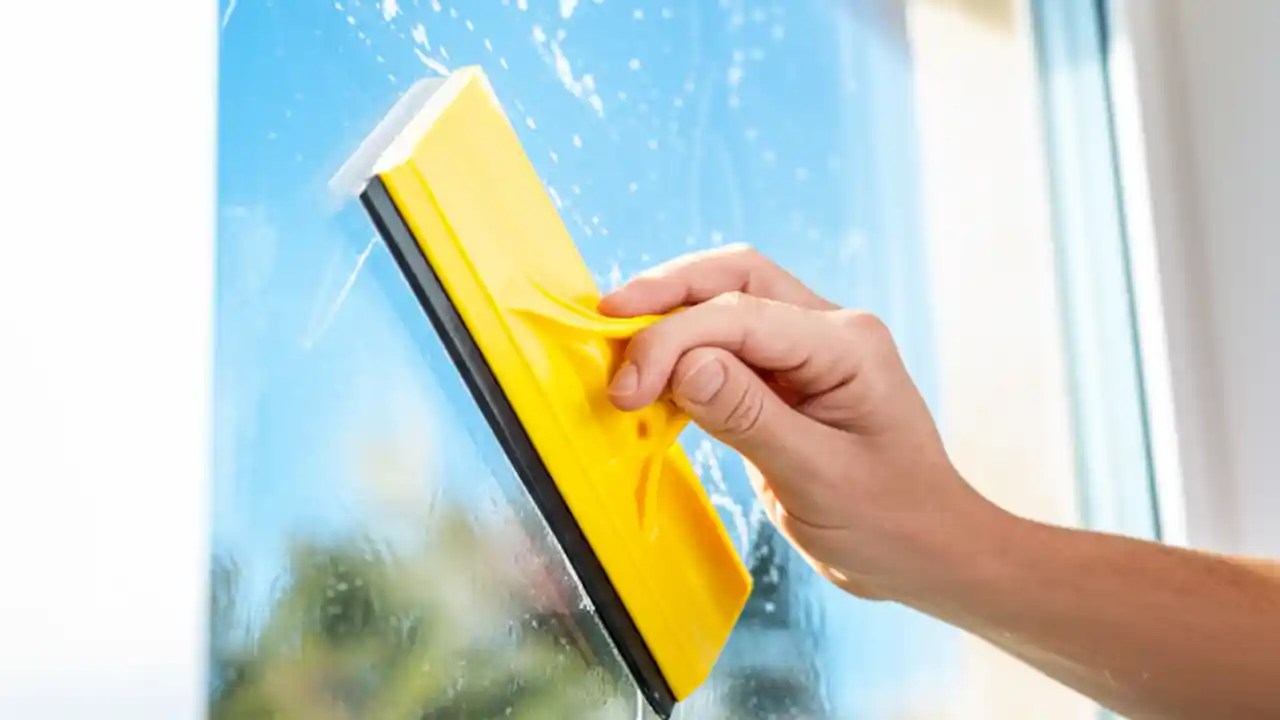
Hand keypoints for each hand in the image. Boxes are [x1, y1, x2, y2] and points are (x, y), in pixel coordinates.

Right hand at [600, 246, 1005, 600]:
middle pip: (734, 276)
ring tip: (619, 344)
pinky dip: (684, 352)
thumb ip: (750, 416)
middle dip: (667, 293)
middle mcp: (830, 331)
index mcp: (847, 345)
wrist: (930, 552)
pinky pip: (728, 344)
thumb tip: (683, 364)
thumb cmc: (891, 522)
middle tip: (607, 320)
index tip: (627, 387)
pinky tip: (653, 375)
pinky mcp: (788, 378)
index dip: (674, 341)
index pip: (742, 315)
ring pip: (728, 299)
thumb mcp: (818, 477)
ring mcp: (809, 351)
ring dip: (672, 314)